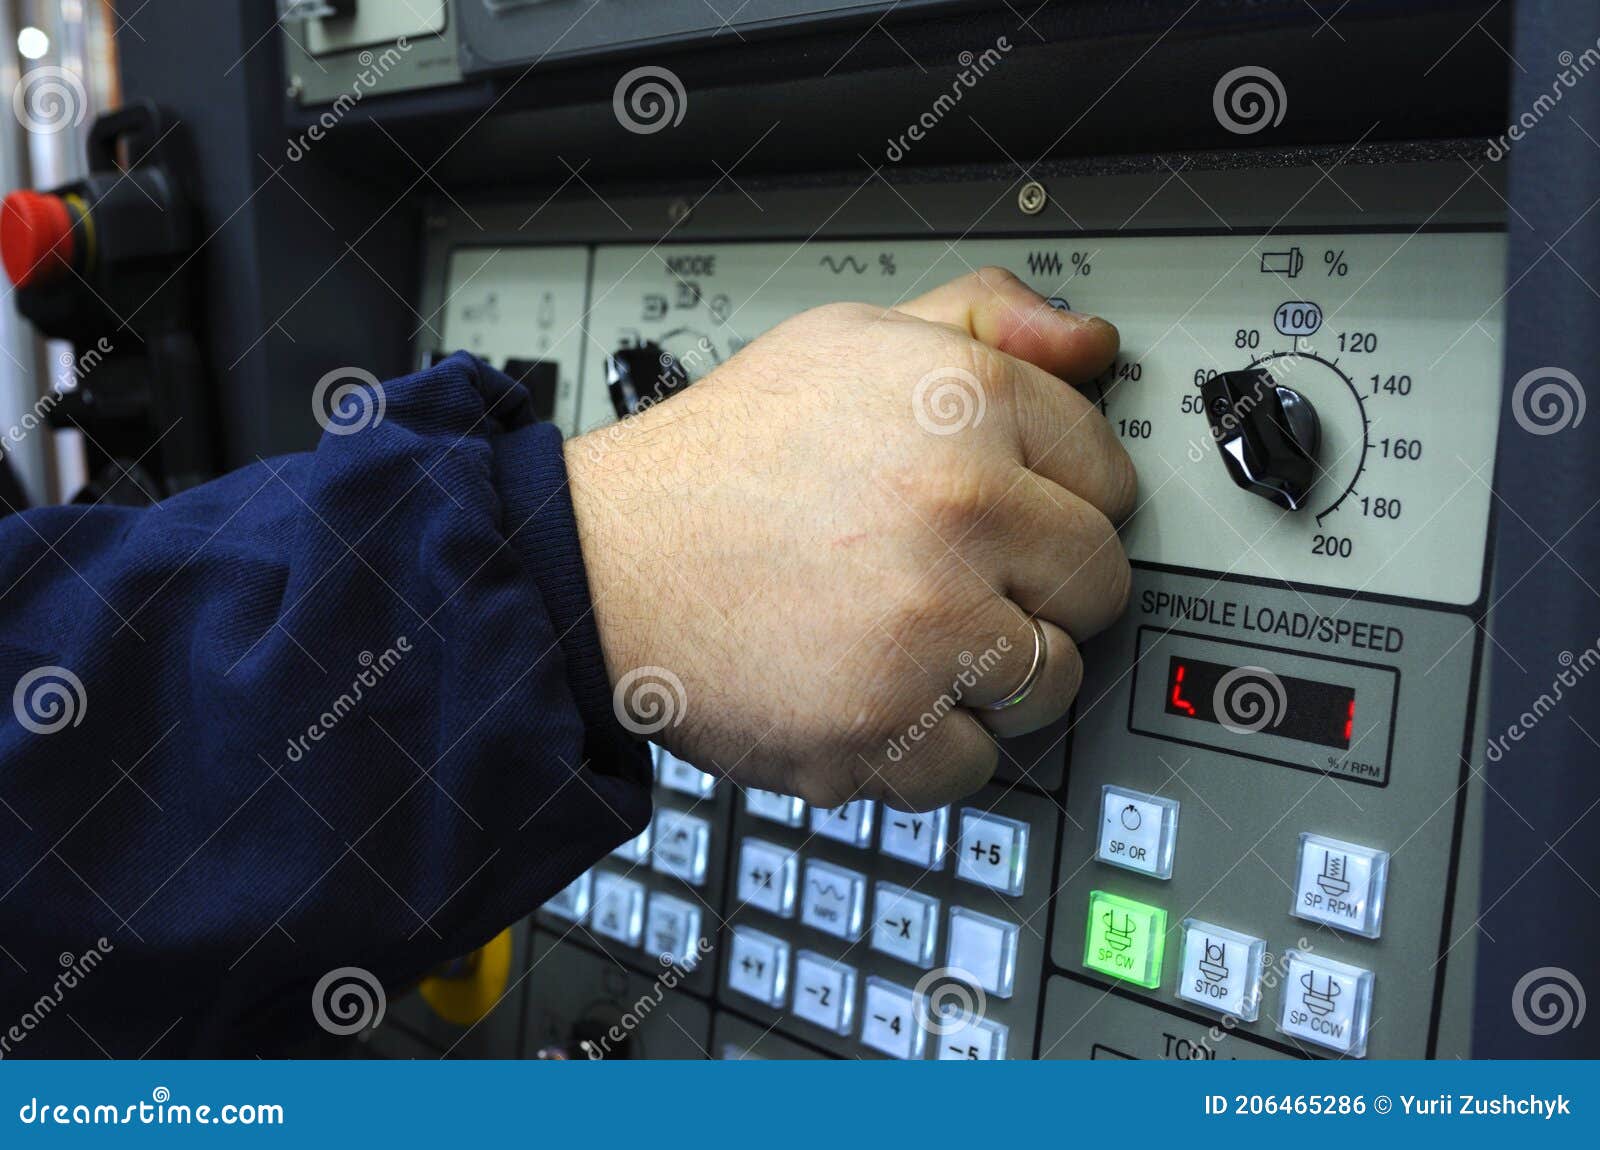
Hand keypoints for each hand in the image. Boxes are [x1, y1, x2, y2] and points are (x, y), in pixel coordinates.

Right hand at [566, 268, 1134, 810]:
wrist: (605, 562)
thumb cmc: (723, 458)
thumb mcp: (850, 339)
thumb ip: (983, 319)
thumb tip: (1089, 343)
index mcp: (966, 404)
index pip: (1110, 475)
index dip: (1061, 499)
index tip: (1017, 518)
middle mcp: (960, 511)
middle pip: (1098, 584)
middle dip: (1042, 589)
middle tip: (967, 581)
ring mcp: (927, 630)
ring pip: (1051, 682)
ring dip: (996, 675)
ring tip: (918, 641)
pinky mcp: (885, 730)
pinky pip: (978, 765)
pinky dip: (932, 749)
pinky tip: (882, 696)